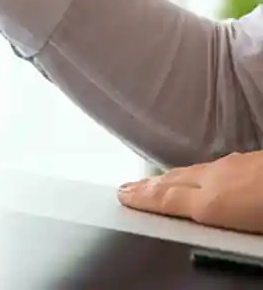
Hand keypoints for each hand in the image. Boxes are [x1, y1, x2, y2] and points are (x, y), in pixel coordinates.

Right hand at [118, 152, 262, 233]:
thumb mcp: (221, 212)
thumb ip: (200, 210)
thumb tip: (167, 208)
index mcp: (209, 199)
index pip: (166, 197)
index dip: (142, 197)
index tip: (122, 195)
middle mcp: (216, 177)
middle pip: (176, 180)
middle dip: (150, 185)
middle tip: (130, 187)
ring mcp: (236, 166)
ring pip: (195, 172)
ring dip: (173, 177)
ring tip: (160, 181)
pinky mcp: (256, 160)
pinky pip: (216, 166)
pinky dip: (200, 171)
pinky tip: (208, 173)